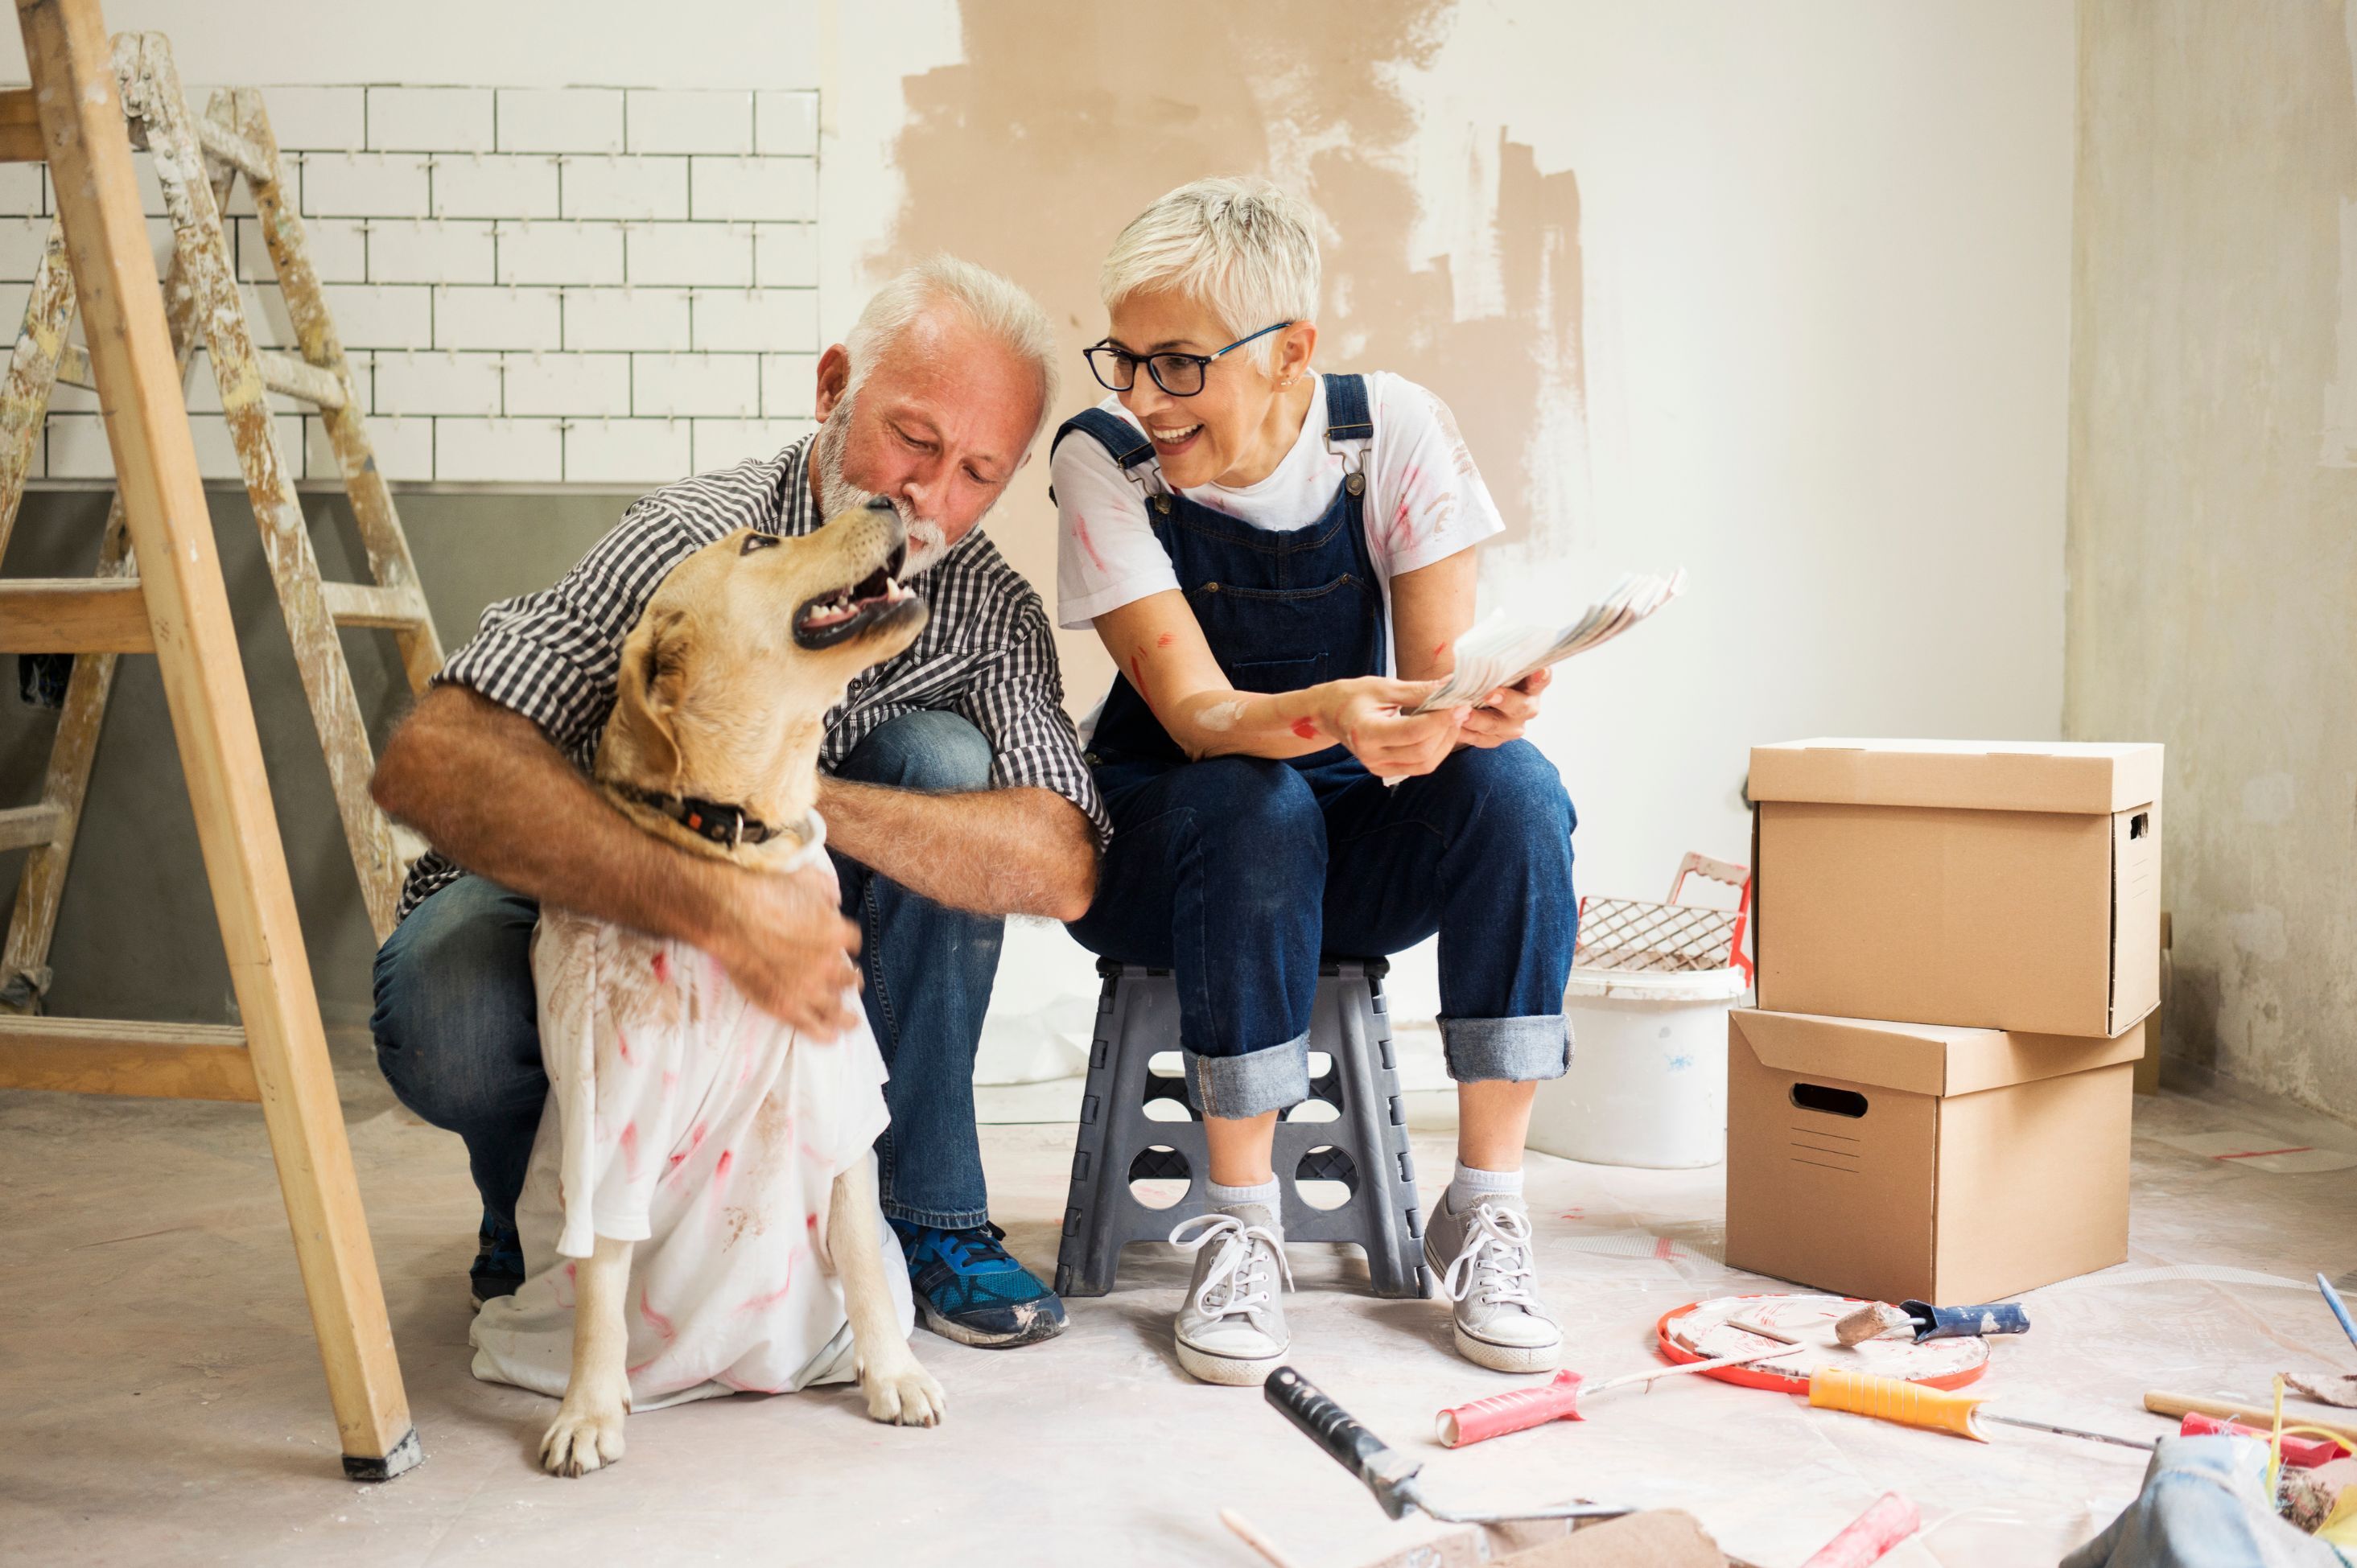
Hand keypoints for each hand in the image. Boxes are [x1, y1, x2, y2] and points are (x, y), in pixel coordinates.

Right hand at [706, 859, 863, 1037]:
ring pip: (837, 1008)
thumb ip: (824, 889)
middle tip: (850, 982)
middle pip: (849, 977)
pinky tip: (831, 1037)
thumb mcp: (805, 877)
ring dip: (846, 1015)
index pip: (852, 941)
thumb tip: (832, 897)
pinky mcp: (785, 1005)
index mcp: (837, 932)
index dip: (847, 943)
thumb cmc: (764, 889)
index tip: (843, 944)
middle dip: (850, 979)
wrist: (729, 913)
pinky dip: (824, 1033)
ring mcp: (808, 988)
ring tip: (851, 1021)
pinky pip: (812, 1026)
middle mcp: (829, 963)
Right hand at [1317, 677, 1466, 778]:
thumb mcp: (1383, 686)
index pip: (1413, 732)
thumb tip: (1450, 687)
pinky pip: (1419, 766)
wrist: (1328, 714)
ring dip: (1446, 742)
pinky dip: (1436, 750)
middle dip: (1446, 730)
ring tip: (1453, 719)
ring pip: (1425, 763)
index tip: (1458, 703)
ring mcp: (1378, 767)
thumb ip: (1417, 691)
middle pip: (1423, 751)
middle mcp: (1371, 756)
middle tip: (1460, 709)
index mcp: (1365, 732)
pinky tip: (1441, 731)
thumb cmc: (1352, 696)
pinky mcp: (1386, 770)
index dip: (1440, 719)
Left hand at [1458, 665, 1550, 748]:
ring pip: (1500, 726)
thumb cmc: (1485, 673)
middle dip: (1506, 700)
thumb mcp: (1488, 662)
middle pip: (1522, 706)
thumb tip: (1472, 658)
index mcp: (1531, 683)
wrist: (1472, 694)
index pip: (1542, 678)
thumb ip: (1486, 660)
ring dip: (1480, 720)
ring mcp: (1512, 725)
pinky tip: (1454, 726)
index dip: (1541, 676)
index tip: (1538, 670)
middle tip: (1489, 694)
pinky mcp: (1496, 739)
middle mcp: (1527, 705)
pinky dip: (1467, 733)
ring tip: (1462, 713)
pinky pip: (1482, 739)